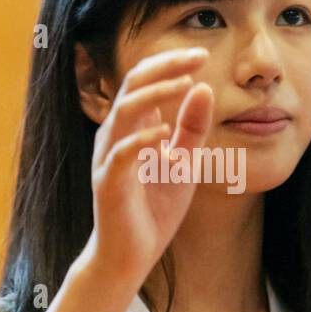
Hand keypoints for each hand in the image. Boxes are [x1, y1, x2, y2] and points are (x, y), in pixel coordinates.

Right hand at [85, 47, 214, 286]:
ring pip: (124, 111)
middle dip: (164, 67)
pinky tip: (167, 134)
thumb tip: (203, 87)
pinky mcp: (107, 184)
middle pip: (132, 85)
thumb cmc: (152, 209)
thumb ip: (192, 129)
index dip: (170, 64)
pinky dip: (143, 139)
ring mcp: (108, 158)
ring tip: (185, 85)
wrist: (128, 257)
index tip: (201, 54)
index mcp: (131, 127)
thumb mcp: (183, 163)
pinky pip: (121, 154)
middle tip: (197, 57)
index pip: (144, 81)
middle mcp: (114, 135)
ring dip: (155, 94)